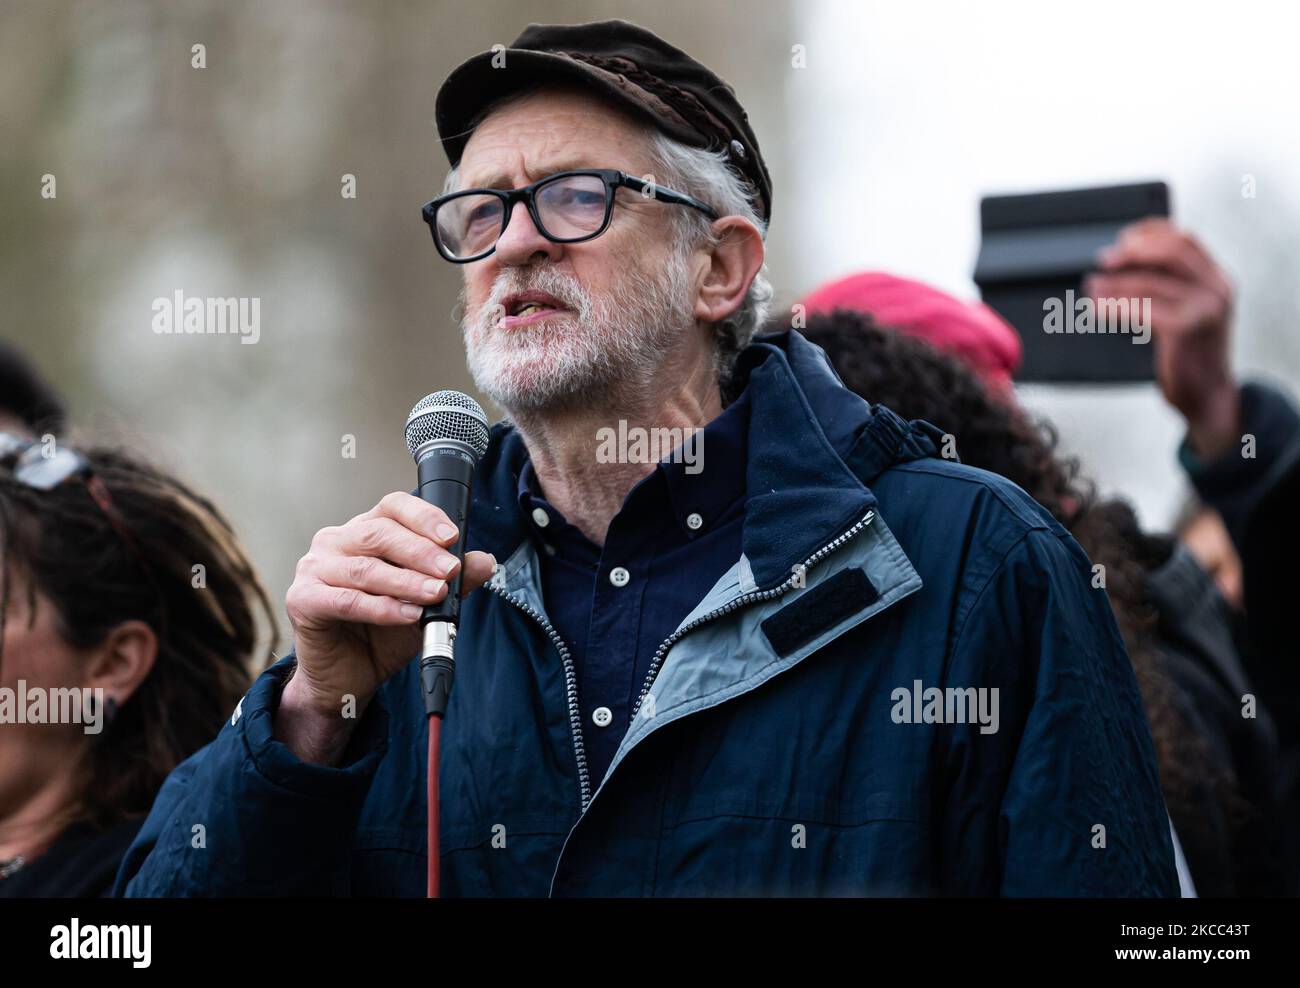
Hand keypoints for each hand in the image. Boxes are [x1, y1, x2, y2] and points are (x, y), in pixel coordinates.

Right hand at [278, 492, 495, 763]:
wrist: (350, 677)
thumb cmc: (382, 633)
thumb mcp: (428, 603)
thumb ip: (455, 581)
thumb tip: (485, 561)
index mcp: (365, 530)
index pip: (394, 507)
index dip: (423, 517)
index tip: (452, 537)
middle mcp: (336, 541)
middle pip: (379, 534)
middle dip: (421, 552)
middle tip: (450, 570)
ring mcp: (314, 568)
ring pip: (365, 569)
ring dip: (405, 582)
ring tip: (434, 594)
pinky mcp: (302, 599)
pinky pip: (346, 601)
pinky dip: (380, 608)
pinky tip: (407, 615)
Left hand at [1086, 218, 1239, 458]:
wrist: (1207, 397)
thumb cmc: (1188, 356)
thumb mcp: (1187, 313)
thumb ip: (1169, 288)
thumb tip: (1121, 265)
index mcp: (1216, 279)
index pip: (1183, 239)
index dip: (1150, 232)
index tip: (1122, 238)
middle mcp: (1216, 288)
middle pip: (1169, 251)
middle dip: (1131, 251)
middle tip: (1103, 260)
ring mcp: (1204, 307)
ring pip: (1150, 282)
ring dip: (1114, 283)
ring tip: (1091, 287)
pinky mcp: (1187, 328)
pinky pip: (1143, 309)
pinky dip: (1115, 306)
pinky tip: (1098, 309)